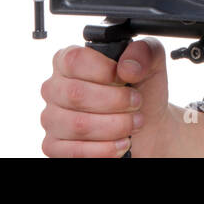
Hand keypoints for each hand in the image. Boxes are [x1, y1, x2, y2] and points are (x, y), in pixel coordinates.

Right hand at [40, 37, 173, 156]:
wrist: (148, 123)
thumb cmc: (141, 89)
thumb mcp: (151, 63)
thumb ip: (144, 52)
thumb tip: (127, 67)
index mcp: (69, 60)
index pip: (74, 60)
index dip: (104, 71)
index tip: (126, 78)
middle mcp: (55, 88)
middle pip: (76, 94)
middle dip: (115, 101)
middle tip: (136, 103)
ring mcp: (52, 118)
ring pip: (77, 125)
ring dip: (114, 126)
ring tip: (134, 123)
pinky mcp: (55, 146)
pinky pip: (74, 151)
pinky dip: (104, 149)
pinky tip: (121, 143)